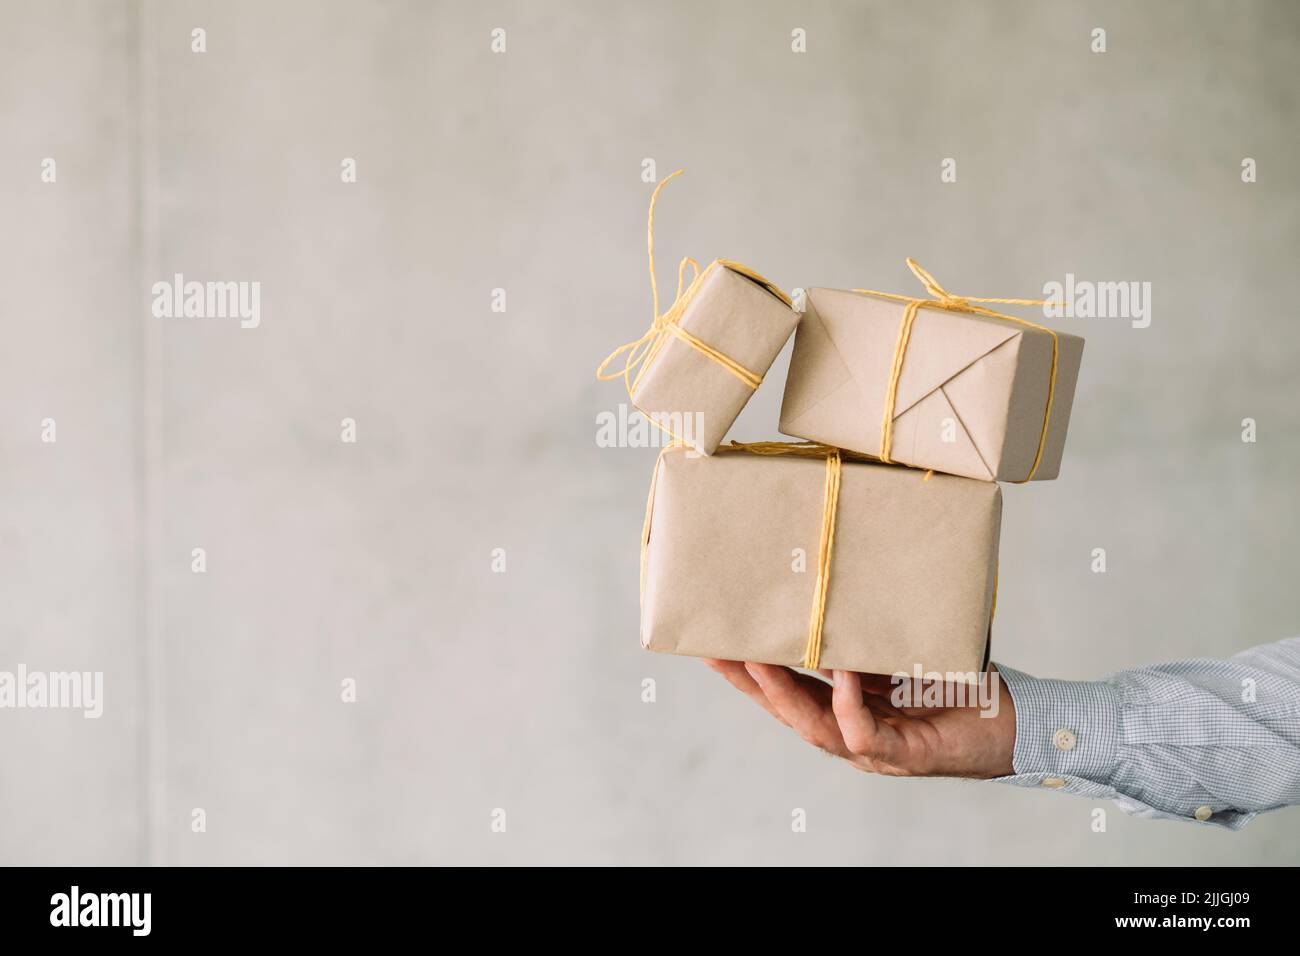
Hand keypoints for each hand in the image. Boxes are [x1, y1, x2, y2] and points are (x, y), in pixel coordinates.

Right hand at [705, 660, 1015, 777]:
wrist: (1013, 724)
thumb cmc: (958, 687)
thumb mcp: (903, 652)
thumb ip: (871, 634)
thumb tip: (843, 583)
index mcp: (843, 708)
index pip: (784, 691)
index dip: (746, 671)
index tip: (712, 642)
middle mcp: (848, 731)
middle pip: (784, 710)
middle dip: (747, 680)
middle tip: (715, 648)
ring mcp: (873, 749)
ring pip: (812, 725)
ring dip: (782, 692)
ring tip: (759, 658)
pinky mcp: (903, 756)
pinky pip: (862, 734)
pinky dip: (847, 705)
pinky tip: (841, 676)